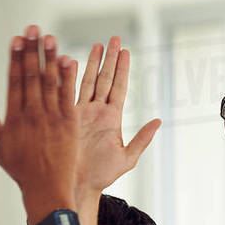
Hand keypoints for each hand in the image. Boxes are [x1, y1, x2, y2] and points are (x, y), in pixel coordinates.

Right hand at [0, 25, 79, 223]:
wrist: (46, 190)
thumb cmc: (22, 171)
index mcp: (14, 118)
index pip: (14, 81)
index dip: (15, 58)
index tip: (16, 40)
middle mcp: (32, 115)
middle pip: (31, 76)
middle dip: (31, 51)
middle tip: (32, 29)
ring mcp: (51, 118)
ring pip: (49, 82)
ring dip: (49, 58)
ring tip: (49, 37)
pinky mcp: (69, 124)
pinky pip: (68, 96)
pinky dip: (68, 78)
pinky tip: (69, 60)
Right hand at [74, 36, 160, 197]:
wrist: (78, 185)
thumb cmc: (101, 176)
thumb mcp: (127, 158)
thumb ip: (142, 139)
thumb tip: (158, 121)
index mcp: (112, 119)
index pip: (119, 88)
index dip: (122, 69)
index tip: (126, 51)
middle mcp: (97, 112)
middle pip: (105, 79)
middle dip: (110, 59)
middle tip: (114, 38)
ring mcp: (81, 113)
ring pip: (88, 82)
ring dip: (93, 63)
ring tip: (98, 44)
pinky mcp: (67, 118)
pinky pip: (69, 93)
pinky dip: (70, 77)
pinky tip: (72, 60)